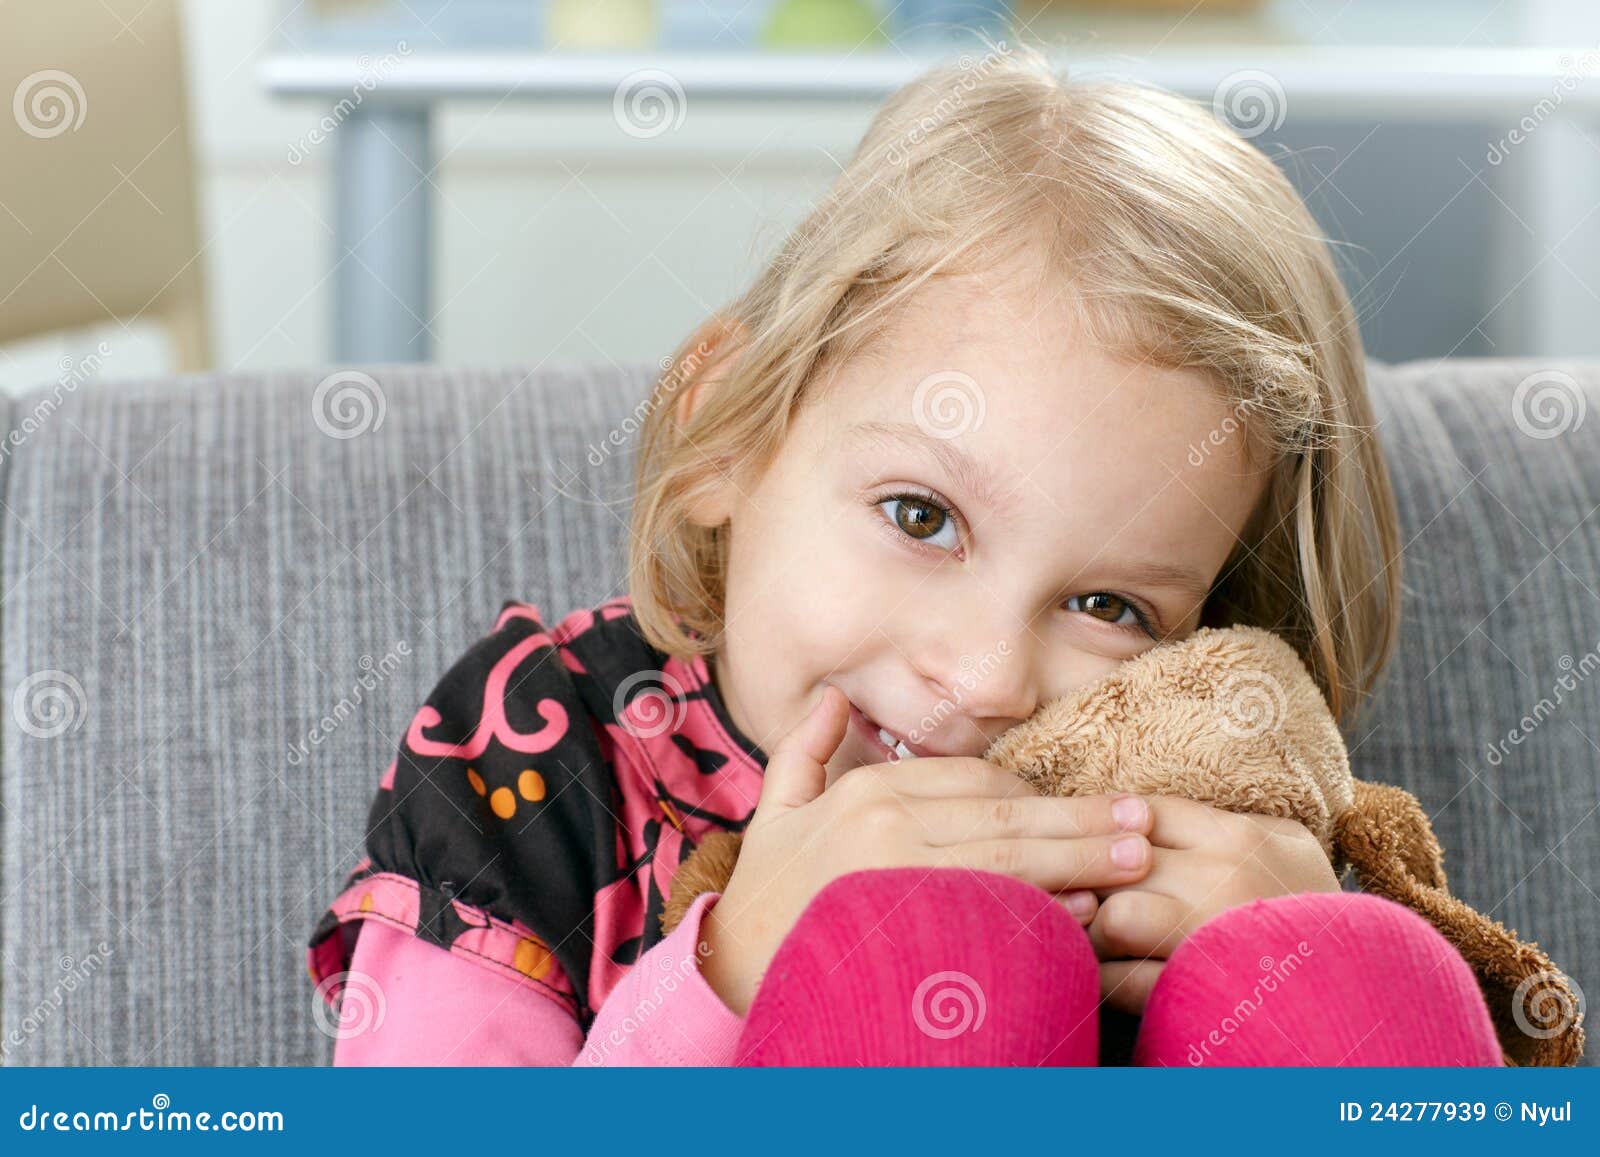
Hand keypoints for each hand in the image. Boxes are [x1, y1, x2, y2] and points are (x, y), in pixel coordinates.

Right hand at [698, 685, 1155, 1015]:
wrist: (726, 976)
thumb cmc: (762, 898)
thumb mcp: (776, 812)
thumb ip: (806, 752)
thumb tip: (835, 696)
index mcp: (867, 793)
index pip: (972, 781)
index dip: (1031, 794)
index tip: (1076, 803)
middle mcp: (887, 827)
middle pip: (1005, 817)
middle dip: (1080, 820)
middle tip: (1142, 822)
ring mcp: (901, 879)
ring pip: (1010, 862)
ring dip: (1081, 859)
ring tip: (1133, 858)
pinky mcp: (910, 932)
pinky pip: (992, 917)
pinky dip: (1044, 913)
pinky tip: (1086, 914)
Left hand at [1087, 797, 1340, 1015]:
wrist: (1364, 997)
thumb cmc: (1318, 916)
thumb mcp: (1288, 849)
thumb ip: (1222, 824)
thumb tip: (1142, 815)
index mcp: (1240, 838)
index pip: (1140, 812)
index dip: (1105, 829)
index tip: (1093, 850)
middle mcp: (1225, 881)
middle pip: (1116, 861)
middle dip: (1088, 881)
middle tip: (1080, 897)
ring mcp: (1216, 940)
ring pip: (1114, 917)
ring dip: (1094, 932)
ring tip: (1097, 938)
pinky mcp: (1203, 996)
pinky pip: (1126, 982)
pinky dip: (1106, 980)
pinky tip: (1110, 977)